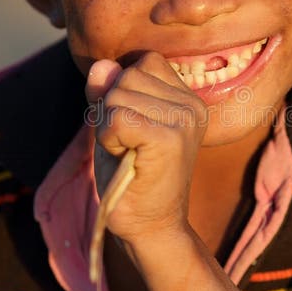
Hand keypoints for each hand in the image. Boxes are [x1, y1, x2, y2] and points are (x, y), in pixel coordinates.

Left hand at [86, 52, 207, 247]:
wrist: (150, 227)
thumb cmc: (131, 177)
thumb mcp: (114, 125)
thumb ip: (107, 93)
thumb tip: (100, 65)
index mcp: (187, 98)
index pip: (143, 63)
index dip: (123, 91)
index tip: (133, 130)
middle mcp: (191, 105)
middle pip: (128, 75)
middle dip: (112, 108)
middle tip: (128, 146)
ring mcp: (183, 120)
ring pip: (117, 95)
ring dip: (108, 126)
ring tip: (129, 154)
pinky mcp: (169, 139)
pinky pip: (116, 117)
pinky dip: (108, 138)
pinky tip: (126, 159)